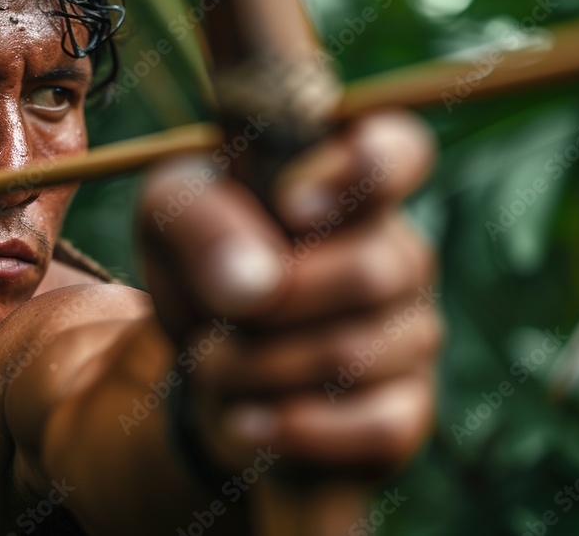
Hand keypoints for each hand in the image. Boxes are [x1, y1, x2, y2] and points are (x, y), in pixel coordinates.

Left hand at [139, 110, 440, 475]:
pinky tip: (245, 421)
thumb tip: (256, 282)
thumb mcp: (168, 218)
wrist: (204, 365)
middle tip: (211, 319)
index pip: (401, 149)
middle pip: (371, 271)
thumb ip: (199, 220)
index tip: (292, 206)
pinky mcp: (405, 410)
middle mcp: (395, 253)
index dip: (370, 166)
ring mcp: (410, 333)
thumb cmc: (201, 266)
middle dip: (265, 308)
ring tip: (210, 363)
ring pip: (353, 355)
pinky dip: (293, 428)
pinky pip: (376, 427)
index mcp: (344, 186)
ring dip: (254, 368)